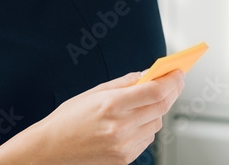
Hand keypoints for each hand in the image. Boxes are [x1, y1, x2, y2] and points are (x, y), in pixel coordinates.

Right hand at [35, 69, 184, 164]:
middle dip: (172, 92)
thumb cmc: (67, 119)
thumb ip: (123, 83)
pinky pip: (147, 139)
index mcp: (111, 105)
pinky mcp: (124, 158)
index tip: (178, 72)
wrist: (50, 149)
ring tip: (143, 104)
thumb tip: (147, 74)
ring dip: (156, 110)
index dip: (172, 80)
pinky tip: (133, 122)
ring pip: (156, 123)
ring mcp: (123, 145)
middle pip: (161, 107)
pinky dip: (146, 128)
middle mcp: (120, 127)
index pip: (155, 91)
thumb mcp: (93, 92)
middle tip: (175, 81)